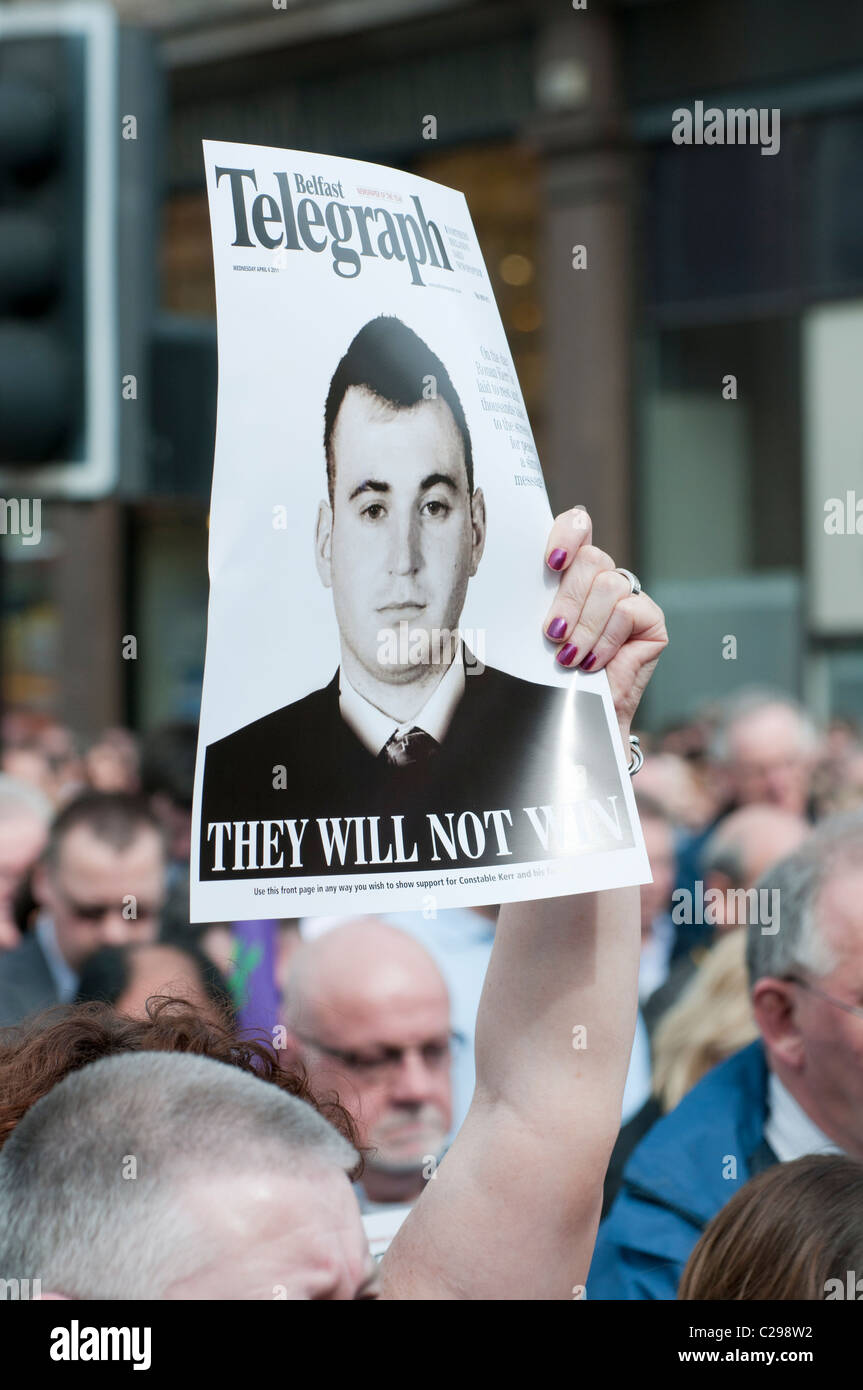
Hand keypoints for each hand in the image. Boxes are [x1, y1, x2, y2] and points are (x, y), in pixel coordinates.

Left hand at [543, 507, 667, 741]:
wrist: (577, 721)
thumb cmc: (550, 679)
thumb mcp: (531, 635)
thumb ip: (529, 603)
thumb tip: (500, 579)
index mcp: (572, 574)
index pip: (577, 527)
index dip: (567, 533)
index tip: (550, 563)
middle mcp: (603, 579)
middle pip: (591, 559)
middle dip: (567, 600)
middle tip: (552, 635)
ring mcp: (630, 598)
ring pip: (608, 585)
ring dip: (584, 627)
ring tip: (569, 658)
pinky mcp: (651, 620)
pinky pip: (628, 611)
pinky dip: (606, 639)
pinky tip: (593, 663)